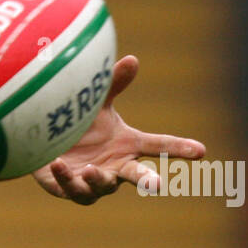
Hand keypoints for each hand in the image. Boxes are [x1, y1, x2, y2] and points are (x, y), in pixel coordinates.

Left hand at [33, 55, 204, 204]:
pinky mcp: (68, 188)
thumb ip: (114, 85)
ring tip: (91, 169)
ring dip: (98, 180)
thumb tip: (132, 59)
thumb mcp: (97, 103)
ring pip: (101, 187)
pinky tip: (57, 163)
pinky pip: (69, 188)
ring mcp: (93, 181)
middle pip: (136, 176)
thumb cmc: (80, 125)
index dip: (180, 148)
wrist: (46, 142)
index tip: (201, 150)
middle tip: (158, 185)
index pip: (159, 146)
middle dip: (147, 180)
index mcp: (128, 147)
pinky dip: (64, 178)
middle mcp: (115, 167)